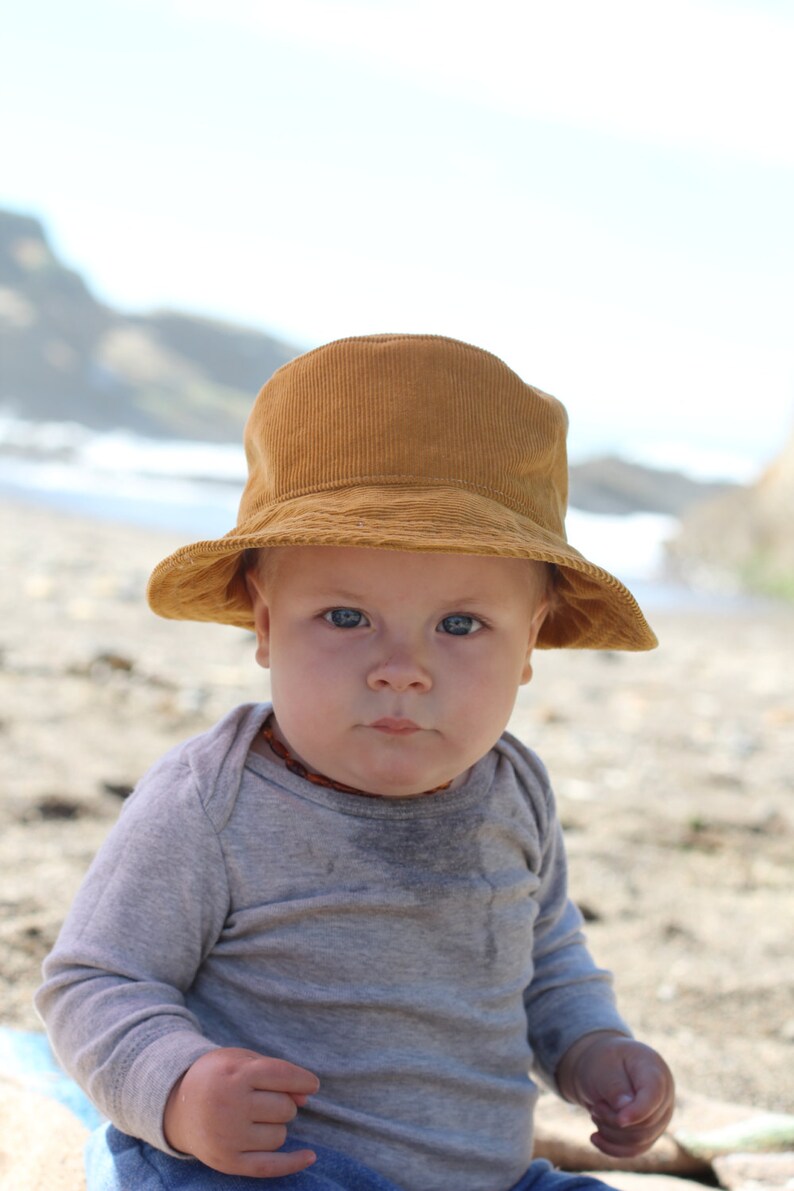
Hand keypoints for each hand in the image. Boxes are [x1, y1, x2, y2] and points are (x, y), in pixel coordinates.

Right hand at [163, 1047, 319, 1176]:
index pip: (282, 1076)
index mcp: (234, 1074)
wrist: (175, 1108)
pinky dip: (293, 1163)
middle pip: (284, 1108)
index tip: (313, 1085)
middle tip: (263, 1100)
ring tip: (254, 1118)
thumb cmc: (218, 1078)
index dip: (303, 1080)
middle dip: (283, 1103)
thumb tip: (306, 1096)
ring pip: (280, 1135)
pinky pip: (269, 1166)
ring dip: (276, 1126)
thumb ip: (275, 1071)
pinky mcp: (227, 1161)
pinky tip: (310, 1156)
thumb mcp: (241, 1061)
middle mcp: (230, 1105)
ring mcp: (228, 1137)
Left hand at [556, 1031, 674, 1157]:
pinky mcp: (651, 1132)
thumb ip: (614, 1087)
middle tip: (596, 1107)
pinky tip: (595, 1138)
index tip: (619, 1120)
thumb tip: (625, 1110)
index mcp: (654, 1070)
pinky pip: (636, 1149)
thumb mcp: (603, 1067)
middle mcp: (664, 1095)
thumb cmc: (601, 1062)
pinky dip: (613, 1147)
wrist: (598, 1067)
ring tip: (596, 1113)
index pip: (654, 1095)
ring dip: (612, 1132)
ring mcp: (660, 1115)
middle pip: (647, 1123)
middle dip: (615, 1120)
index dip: (639, 1111)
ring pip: (641, 1140)